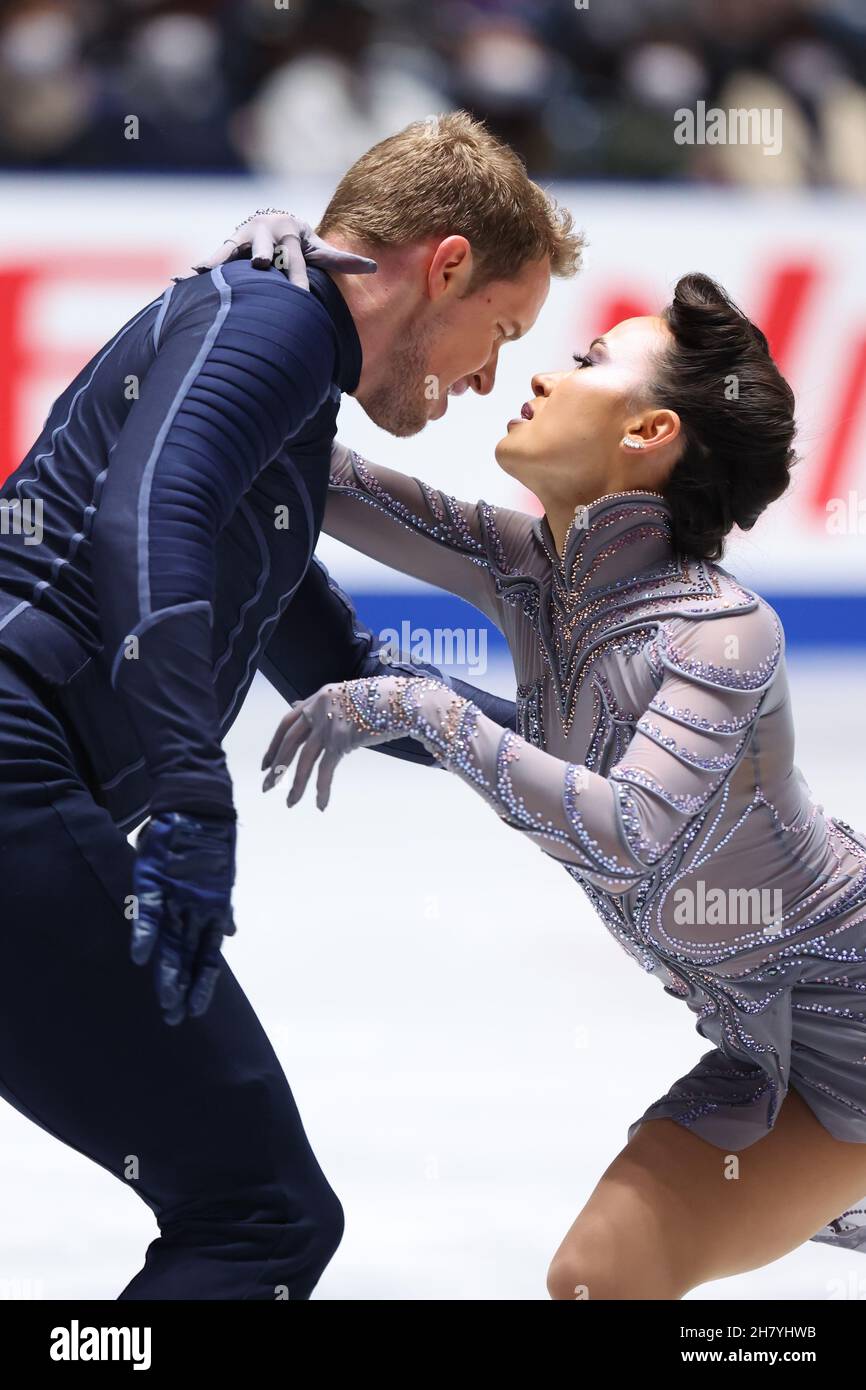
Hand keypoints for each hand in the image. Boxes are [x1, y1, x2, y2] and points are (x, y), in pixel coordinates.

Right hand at [131, 811, 236, 1025]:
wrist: (201, 806)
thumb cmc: (209, 843)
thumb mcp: (221, 880)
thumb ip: (221, 909)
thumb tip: (229, 930)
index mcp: (212, 911)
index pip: (208, 956)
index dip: (202, 983)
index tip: (195, 1009)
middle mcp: (196, 910)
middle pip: (189, 956)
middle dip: (181, 988)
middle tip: (174, 1018)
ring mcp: (178, 896)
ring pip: (172, 941)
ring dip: (167, 972)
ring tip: (164, 1001)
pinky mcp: (157, 879)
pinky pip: (149, 911)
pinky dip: (145, 932)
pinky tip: (139, 956)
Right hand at [192, 209, 377, 289]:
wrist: (274, 221)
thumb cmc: (300, 244)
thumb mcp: (319, 249)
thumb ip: (342, 259)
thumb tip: (375, 266)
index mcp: (290, 238)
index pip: (296, 261)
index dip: (298, 278)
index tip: (302, 297)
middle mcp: (264, 235)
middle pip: (263, 249)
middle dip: (261, 255)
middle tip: (260, 266)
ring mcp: (242, 239)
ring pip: (232, 250)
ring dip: (220, 259)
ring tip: (205, 270)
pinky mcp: (226, 247)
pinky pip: (211, 258)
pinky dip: (199, 267)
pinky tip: (183, 279)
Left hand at [261, 676, 445, 809]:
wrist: (403, 700)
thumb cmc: (382, 698)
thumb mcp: (346, 696)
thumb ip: (323, 706)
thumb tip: (296, 706)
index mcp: (318, 698)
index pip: (287, 723)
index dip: (274, 745)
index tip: (266, 763)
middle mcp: (319, 710)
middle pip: (289, 743)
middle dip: (276, 766)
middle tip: (267, 786)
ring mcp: (329, 725)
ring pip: (304, 760)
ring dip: (295, 784)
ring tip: (289, 803)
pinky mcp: (342, 740)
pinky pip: (326, 770)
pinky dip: (321, 789)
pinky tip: (320, 804)